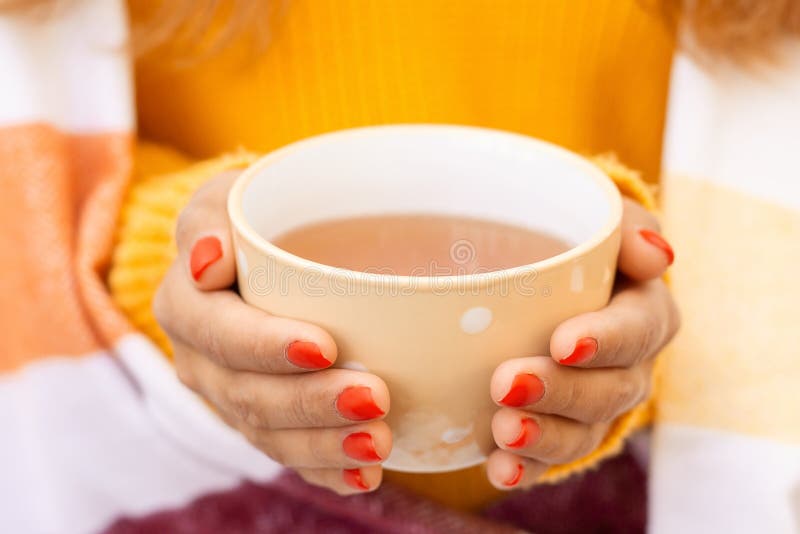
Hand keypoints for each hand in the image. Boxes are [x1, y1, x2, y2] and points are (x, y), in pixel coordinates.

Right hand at [154, 172, 390, 494]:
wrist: (264, 252)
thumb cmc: (253, 218)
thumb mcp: (229, 197)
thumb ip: (210, 217)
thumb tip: (208, 259)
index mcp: (186, 305)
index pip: (217, 333)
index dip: (265, 345)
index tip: (326, 345)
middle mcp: (202, 360)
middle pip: (248, 394)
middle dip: (310, 403)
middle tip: (375, 400)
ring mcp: (232, 397)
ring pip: (270, 435)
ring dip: (324, 445)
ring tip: (378, 444)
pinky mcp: (264, 422)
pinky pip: (290, 456)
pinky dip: (326, 471)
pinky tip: (363, 477)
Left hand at [485, 198, 679, 488]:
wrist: (535, 285)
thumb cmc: (569, 247)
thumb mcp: (596, 222)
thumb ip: (626, 227)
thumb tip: (657, 256)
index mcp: (641, 313)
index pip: (638, 329)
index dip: (605, 340)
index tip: (563, 343)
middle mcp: (625, 367)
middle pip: (608, 391)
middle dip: (561, 393)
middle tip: (507, 383)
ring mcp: (591, 406)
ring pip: (581, 433)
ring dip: (543, 436)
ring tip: (503, 430)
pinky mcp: (556, 430)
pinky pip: (549, 460)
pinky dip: (525, 468)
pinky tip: (500, 467)